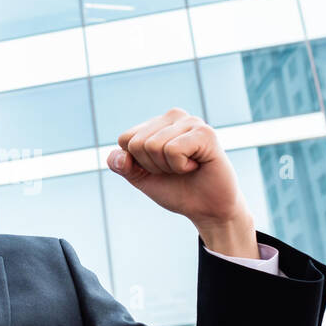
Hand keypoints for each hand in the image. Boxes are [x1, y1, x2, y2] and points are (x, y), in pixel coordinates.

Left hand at [106, 108, 257, 256]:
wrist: (207, 209)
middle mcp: (174, 116)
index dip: (137, 163)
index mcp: (157, 123)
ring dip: (168, 167)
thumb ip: (124, 166)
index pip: (125, 139)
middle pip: (137, 143)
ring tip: (187, 167)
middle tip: (175, 170)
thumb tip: (118, 156)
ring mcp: (191, 121)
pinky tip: (197, 165)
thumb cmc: (177, 190)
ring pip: (153, 146)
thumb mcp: (142, 179)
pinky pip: (172, 150)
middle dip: (152, 166)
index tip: (159, 169)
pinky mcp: (205, 132)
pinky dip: (180, 166)